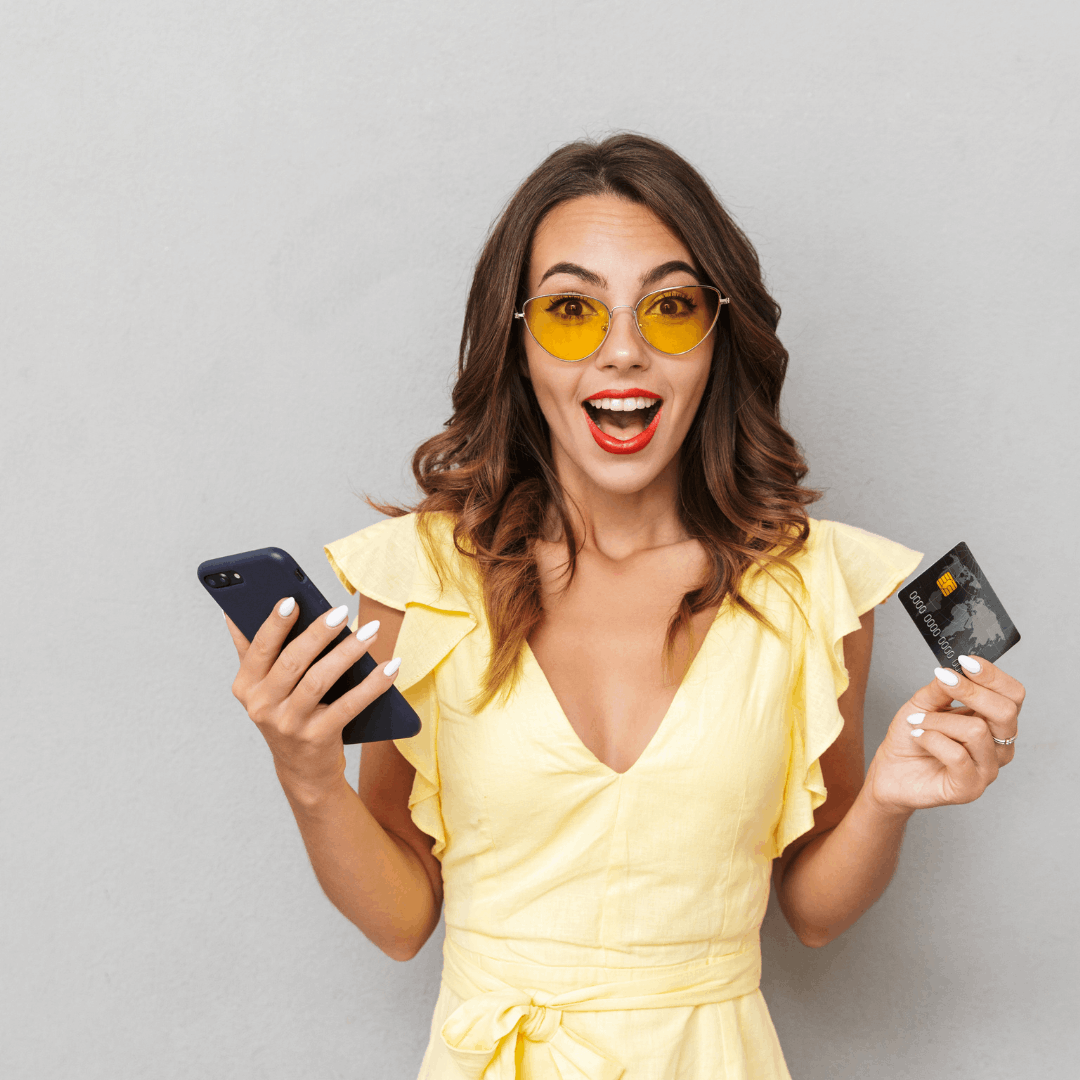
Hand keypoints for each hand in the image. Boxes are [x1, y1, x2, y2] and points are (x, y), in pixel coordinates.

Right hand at [225, 598, 400, 797]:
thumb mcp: (262, 687)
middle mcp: (262, 706)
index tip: (292, 598)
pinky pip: (349, 705)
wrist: (302, 770)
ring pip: (319, 680)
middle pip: (292, 661)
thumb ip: (250, 651)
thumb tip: (233, 611)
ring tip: (370, 631)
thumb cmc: (285, 714)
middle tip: (341, 611)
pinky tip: (390, 666)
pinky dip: (373, 684)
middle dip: (318, 633)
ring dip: (348, 652)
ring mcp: (289, 725)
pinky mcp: (317, 738)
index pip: (259, 648)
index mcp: (246, 686)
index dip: (275, 623)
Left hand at [865, 656, 1024, 814]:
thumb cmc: (912, 736)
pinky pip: (957, 755)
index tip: (965, 661)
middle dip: (970, 692)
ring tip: (917, 722)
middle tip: (942, 682)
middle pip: (1006, 711)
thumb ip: (942, 687)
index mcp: (993, 722)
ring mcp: (987, 769)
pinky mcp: (970, 788)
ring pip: (976, 731)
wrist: (891, 770)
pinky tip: (918, 737)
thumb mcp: (924, 702)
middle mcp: (999, 746)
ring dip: (938, 720)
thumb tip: (954, 671)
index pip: (1013, 695)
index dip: (992, 676)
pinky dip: (931, 739)